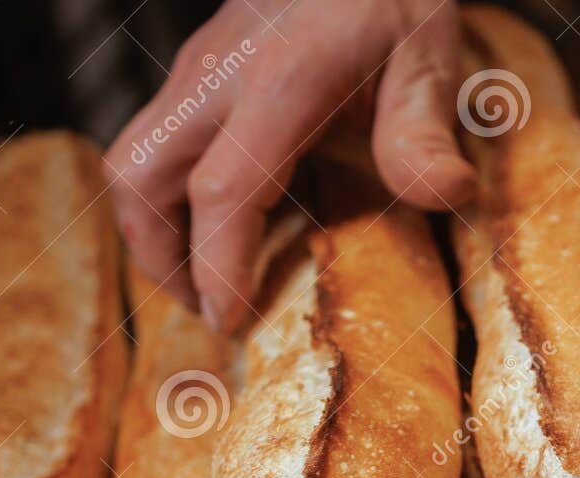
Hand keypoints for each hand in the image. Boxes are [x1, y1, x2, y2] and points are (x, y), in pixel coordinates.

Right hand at [105, 0, 473, 332]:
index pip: (224, 187)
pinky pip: (154, 145)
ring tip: (209, 280)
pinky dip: (171, 198)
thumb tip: (447, 194)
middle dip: (161, 257)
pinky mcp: (194, 74)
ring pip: (131, 162)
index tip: (232, 321)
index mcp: (278, 81)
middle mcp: (217, 77)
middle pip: (138, 178)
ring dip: (155, 231)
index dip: (219, 265)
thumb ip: (426, 127)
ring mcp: (196, 72)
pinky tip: (225, 224)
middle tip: (215, 310)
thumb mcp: (429, 54)